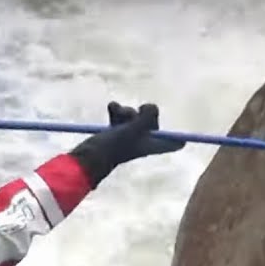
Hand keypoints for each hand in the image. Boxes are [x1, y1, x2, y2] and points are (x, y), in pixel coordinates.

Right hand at [68, 102, 184, 186]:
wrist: (87, 158)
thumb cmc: (112, 147)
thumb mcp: (133, 130)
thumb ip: (147, 117)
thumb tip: (152, 107)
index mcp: (152, 146)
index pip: (175, 143)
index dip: (177, 135)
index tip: (171, 127)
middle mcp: (143, 143)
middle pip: (154, 123)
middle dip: (143, 113)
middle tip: (132, 114)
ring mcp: (129, 139)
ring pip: (135, 118)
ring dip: (126, 111)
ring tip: (116, 110)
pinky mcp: (115, 134)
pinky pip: (121, 118)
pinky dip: (116, 112)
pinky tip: (111, 108)